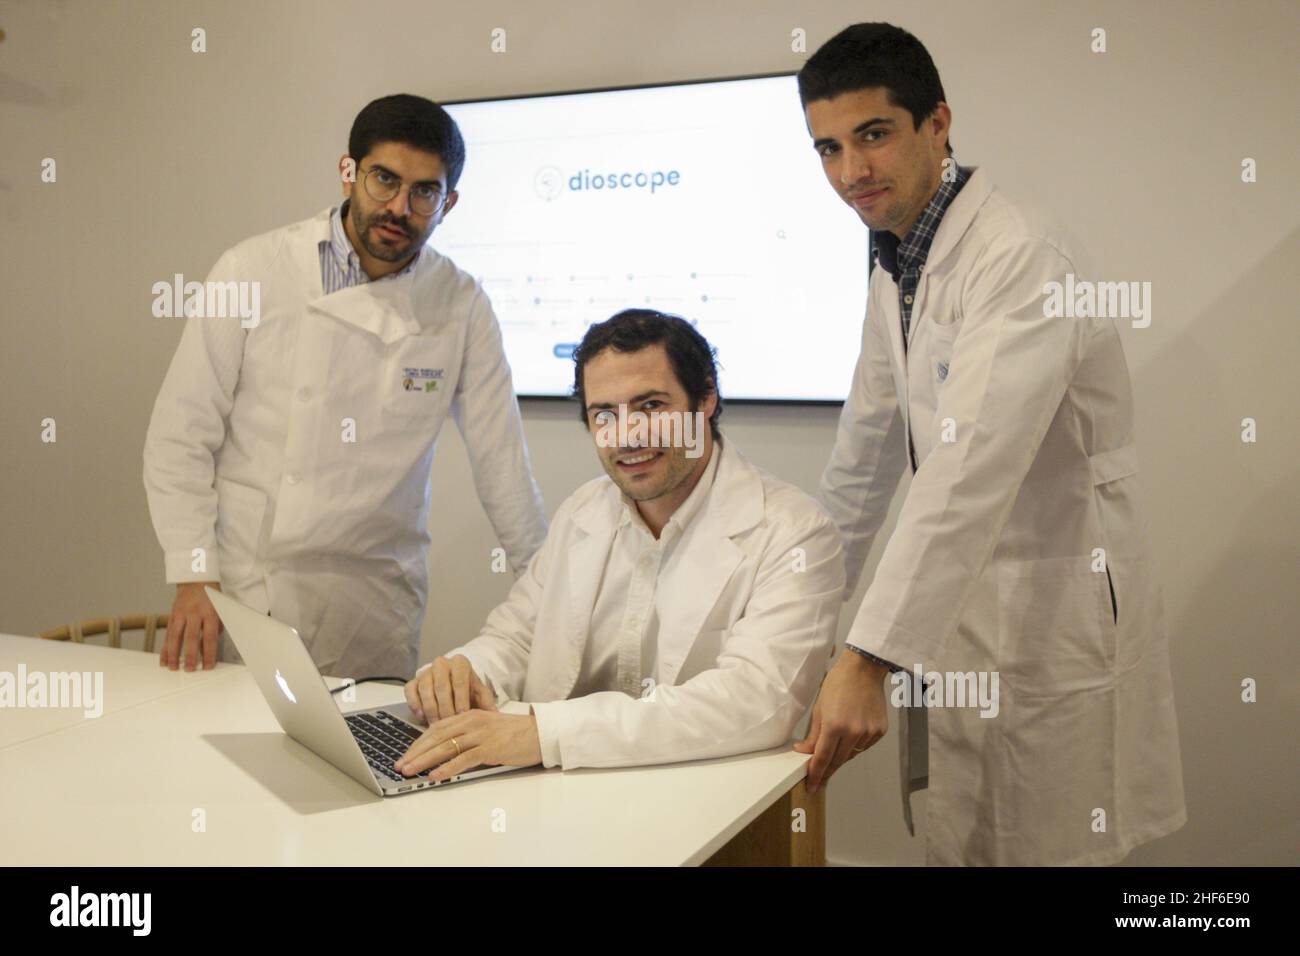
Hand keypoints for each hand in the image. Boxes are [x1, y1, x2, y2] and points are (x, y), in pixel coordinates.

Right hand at [162, 581, 221, 670]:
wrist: (196, 580)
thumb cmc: (211, 597)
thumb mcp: (220, 610)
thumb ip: (216, 629)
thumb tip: (210, 649)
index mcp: (210, 613)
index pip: (210, 637)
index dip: (209, 653)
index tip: (209, 665)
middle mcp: (194, 614)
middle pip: (191, 638)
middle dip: (190, 655)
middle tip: (190, 669)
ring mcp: (181, 615)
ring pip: (175, 637)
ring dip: (173, 654)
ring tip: (173, 668)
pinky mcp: (172, 616)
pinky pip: (168, 634)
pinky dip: (165, 648)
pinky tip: (164, 659)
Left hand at [395, 710, 541, 779]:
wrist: (541, 732)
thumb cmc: (515, 734)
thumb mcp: (487, 728)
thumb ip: (468, 735)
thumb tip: (446, 751)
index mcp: (469, 715)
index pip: (436, 728)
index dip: (418, 743)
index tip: (406, 755)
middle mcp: (472, 722)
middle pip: (436, 737)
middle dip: (415, 752)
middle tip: (400, 765)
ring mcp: (481, 734)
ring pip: (446, 747)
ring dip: (425, 760)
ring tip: (410, 771)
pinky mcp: (490, 747)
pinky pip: (464, 758)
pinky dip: (447, 767)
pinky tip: (435, 775)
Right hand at [404, 654, 498, 723]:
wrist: (454, 686)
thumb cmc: (468, 692)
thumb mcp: (480, 695)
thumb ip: (487, 704)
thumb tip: (495, 718)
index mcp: (460, 663)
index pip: (459, 680)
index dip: (460, 699)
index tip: (462, 715)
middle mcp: (441, 664)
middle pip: (441, 685)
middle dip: (445, 707)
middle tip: (448, 723)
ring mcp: (426, 672)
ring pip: (425, 689)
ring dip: (430, 709)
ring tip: (436, 725)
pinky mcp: (413, 681)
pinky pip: (410, 692)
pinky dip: (415, 705)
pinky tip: (421, 717)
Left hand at [794, 649, 890, 792]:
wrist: (863, 670)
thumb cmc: (838, 684)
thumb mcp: (819, 708)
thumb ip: (813, 735)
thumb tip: (804, 752)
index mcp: (834, 725)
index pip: (823, 758)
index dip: (816, 774)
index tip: (812, 786)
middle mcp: (853, 732)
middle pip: (837, 761)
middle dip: (827, 771)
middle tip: (819, 779)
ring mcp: (868, 732)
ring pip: (851, 755)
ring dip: (841, 756)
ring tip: (835, 747)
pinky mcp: (879, 731)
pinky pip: (863, 747)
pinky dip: (855, 746)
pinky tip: (850, 734)